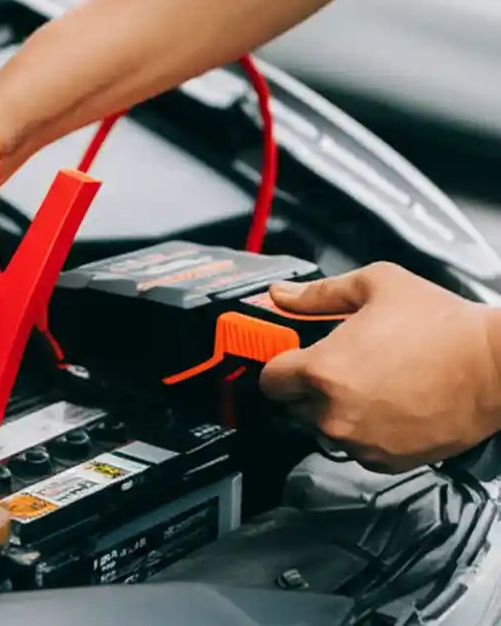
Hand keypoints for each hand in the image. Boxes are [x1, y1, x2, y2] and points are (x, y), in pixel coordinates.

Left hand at [260, 262, 500, 472]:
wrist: (497, 367)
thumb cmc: (443, 326)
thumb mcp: (376, 286)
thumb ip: (319, 294)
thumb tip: (280, 295)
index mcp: (322, 371)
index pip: (270, 380)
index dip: (281, 366)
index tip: (296, 359)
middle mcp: (333, 414)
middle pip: (293, 407)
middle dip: (310, 388)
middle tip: (343, 367)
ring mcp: (359, 443)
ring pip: (323, 430)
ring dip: (336, 412)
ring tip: (372, 385)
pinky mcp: (385, 462)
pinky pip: (356, 449)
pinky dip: (364, 433)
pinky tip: (390, 407)